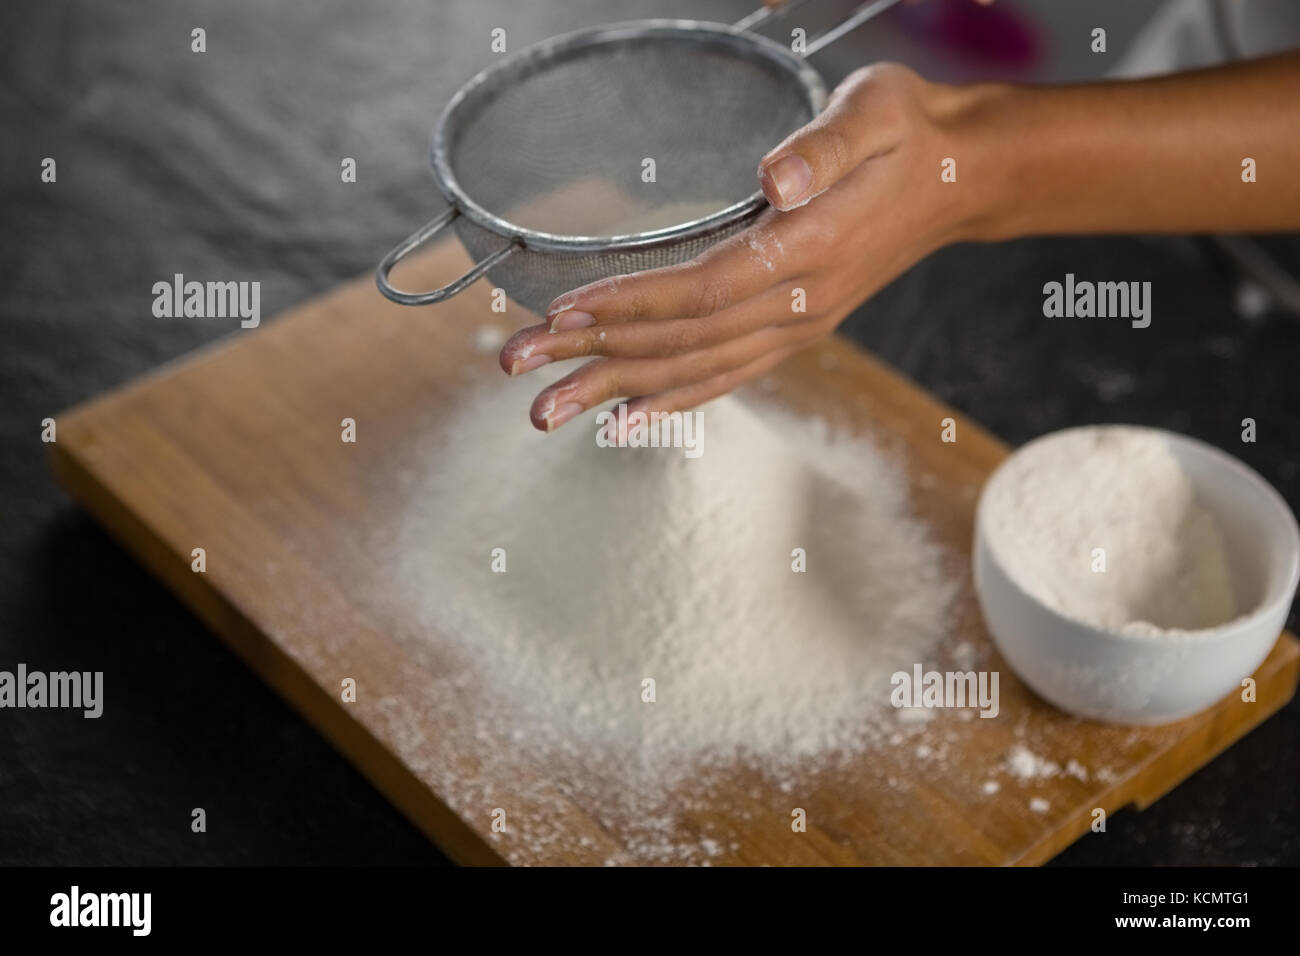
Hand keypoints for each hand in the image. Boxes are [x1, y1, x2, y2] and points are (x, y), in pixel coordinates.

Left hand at [499, 64, 985, 430]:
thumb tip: (777, 180)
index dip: (631, 304)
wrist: (960, 178)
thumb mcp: (877, 110)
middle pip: (681, 342)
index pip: (703, 290)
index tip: (563, 312)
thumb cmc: (908, 133)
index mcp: (808, 253)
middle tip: (516, 364)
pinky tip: (623, 419)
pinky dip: (669, 400)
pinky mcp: (793, 330)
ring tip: (545, 407)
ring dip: (613, 389)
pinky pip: (723, 377)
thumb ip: (824, 146)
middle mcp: (799, 306)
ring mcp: (796, 326)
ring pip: (692, 370)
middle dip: (593, 355)